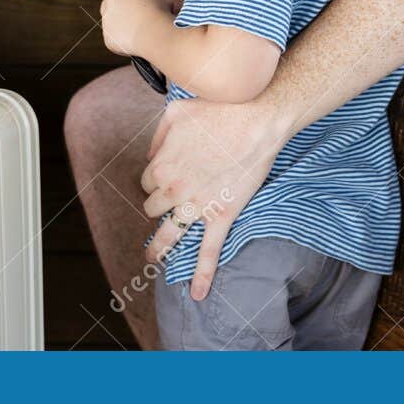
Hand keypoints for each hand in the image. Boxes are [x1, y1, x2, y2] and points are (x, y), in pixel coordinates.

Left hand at [101, 0, 170, 56]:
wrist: (154, 32)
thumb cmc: (158, 13)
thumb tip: (139, 3)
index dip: (120, 0)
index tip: (126, 6)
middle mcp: (110, 3)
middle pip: (107, 7)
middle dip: (115, 14)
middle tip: (129, 21)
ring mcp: (106, 21)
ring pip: (111, 26)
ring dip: (120, 29)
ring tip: (140, 33)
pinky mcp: (108, 38)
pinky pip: (115, 41)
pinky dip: (123, 43)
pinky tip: (136, 42)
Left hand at [141, 95, 284, 298]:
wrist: (257, 117)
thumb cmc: (219, 108)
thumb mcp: (175, 111)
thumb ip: (158, 136)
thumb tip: (151, 156)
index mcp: (161, 166)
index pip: (147, 182)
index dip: (157, 179)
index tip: (169, 174)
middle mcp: (174, 190)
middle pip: (153, 208)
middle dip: (158, 206)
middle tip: (168, 204)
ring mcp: (197, 206)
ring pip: (168, 234)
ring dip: (158, 248)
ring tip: (153, 258)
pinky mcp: (222, 215)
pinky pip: (210, 252)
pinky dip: (203, 275)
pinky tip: (198, 294)